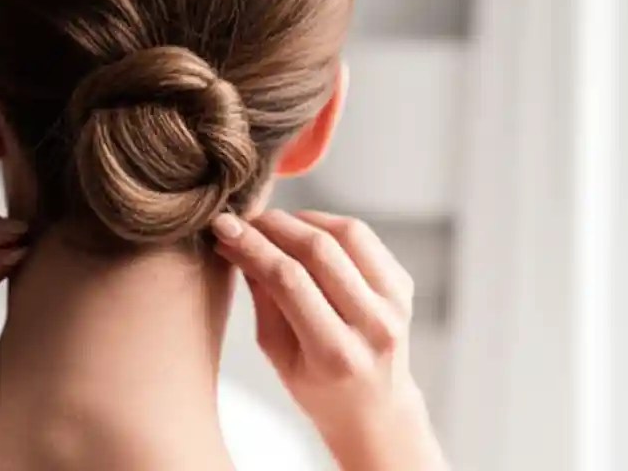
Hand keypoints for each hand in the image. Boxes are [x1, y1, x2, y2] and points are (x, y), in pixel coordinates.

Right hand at [212, 210, 446, 470]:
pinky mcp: (403, 285)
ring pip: (347, 233)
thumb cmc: (317, 387)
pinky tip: (306, 233)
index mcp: (335, 354)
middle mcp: (373, 325)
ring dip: (303, 219)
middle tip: (245, 220)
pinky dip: (329, 225)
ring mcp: (395, 303)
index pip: (289, 281)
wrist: (375, 408)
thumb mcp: (277, 353)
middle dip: (274, 226)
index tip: (224, 227)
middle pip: (319, 250)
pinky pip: (364, 238)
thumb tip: (237, 242)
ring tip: (275, 226)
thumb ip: (262, 297)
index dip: (253, 246)